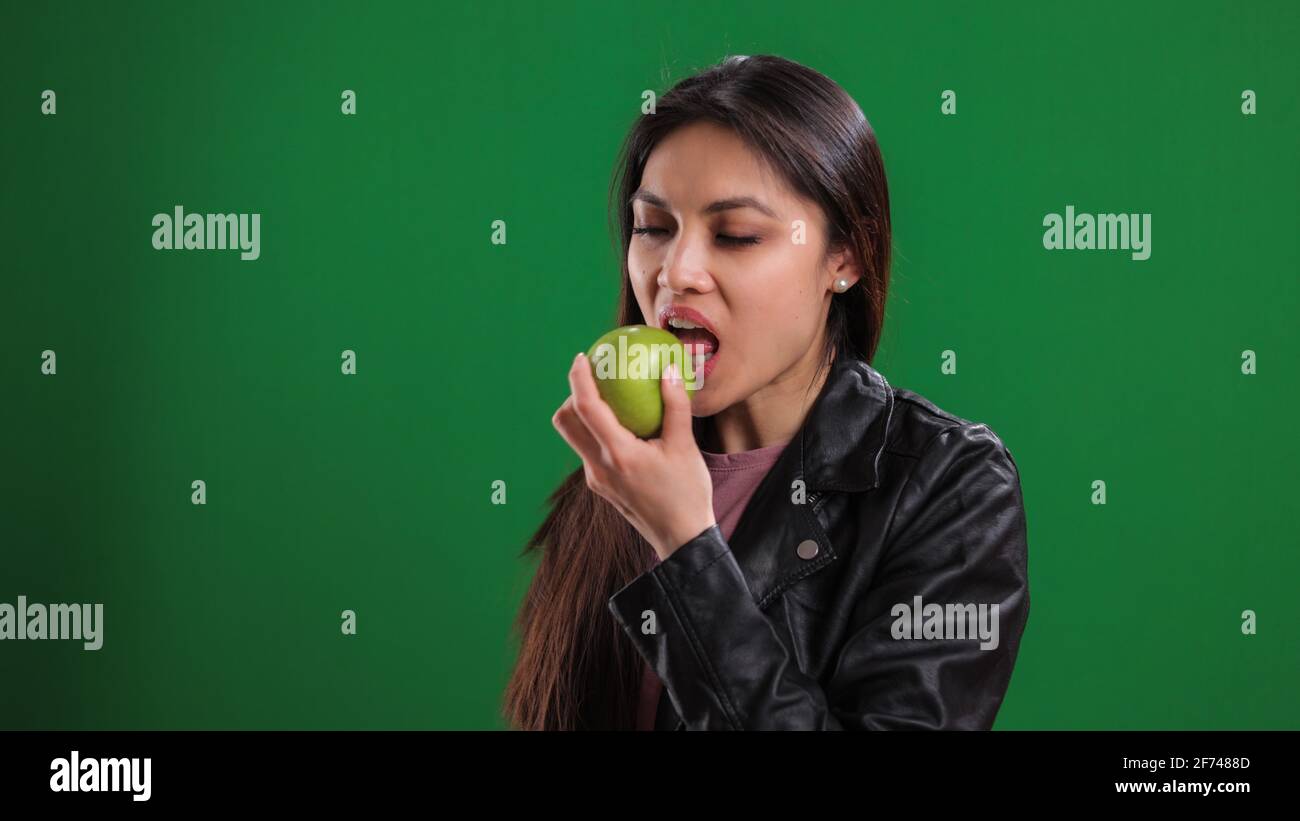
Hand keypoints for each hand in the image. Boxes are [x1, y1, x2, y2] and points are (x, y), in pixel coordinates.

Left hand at [552, 352, 715, 560]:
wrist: (681, 538)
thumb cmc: (687, 493)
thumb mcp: (685, 447)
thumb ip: (675, 406)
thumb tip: (669, 369)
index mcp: (619, 454)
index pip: (586, 407)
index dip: (579, 378)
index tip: (582, 357)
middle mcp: (599, 466)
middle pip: (564, 422)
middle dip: (572, 395)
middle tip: (594, 379)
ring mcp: (596, 479)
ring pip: (572, 437)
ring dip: (580, 414)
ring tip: (608, 400)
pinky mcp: (600, 486)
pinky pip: (587, 451)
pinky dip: (594, 432)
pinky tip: (620, 427)